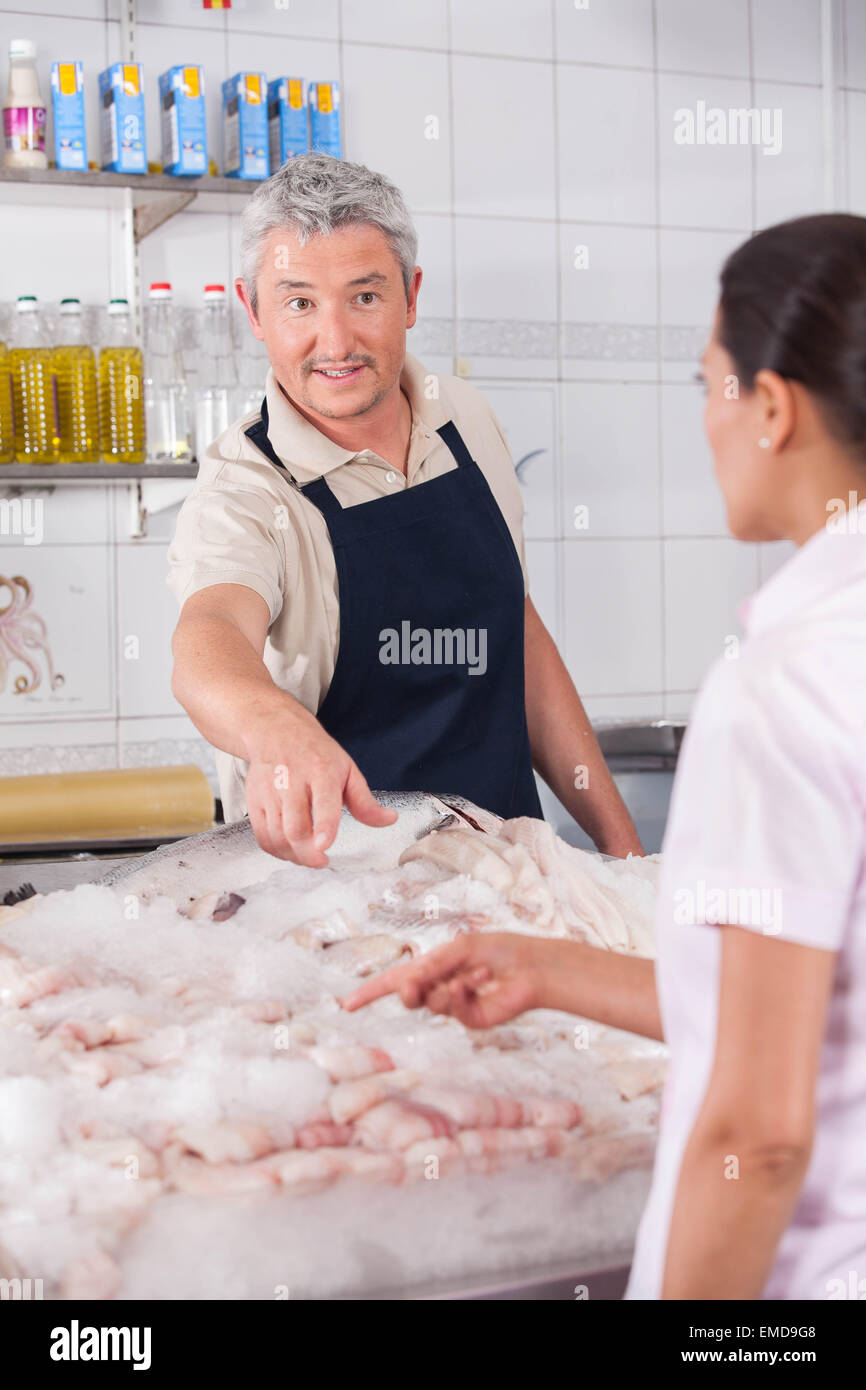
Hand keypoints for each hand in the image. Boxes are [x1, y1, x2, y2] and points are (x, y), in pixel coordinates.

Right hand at [244, 707, 396, 867]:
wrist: (276, 731)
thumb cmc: (314, 753)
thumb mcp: (347, 770)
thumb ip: (365, 801)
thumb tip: (389, 820)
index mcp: (321, 771)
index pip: (324, 802)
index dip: (324, 826)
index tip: (324, 845)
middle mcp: (292, 781)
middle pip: (295, 827)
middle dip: (308, 853)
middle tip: (321, 859)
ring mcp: (270, 792)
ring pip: (277, 835)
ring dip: (293, 855)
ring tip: (309, 856)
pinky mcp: (254, 801)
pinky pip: (262, 835)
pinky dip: (276, 851)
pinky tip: (290, 850)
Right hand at [339, 931, 553, 1028]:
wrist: (533, 966)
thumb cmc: (499, 950)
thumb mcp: (459, 949)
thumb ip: (431, 966)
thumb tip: (406, 984)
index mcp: (434, 967)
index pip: (395, 981)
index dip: (370, 992)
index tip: (347, 1005)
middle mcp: (440, 987)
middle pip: (407, 997)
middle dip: (407, 992)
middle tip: (411, 989)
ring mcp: (455, 1006)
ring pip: (431, 1004)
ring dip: (449, 986)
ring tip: (476, 975)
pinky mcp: (472, 1020)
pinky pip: (454, 1011)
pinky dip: (464, 994)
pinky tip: (483, 983)